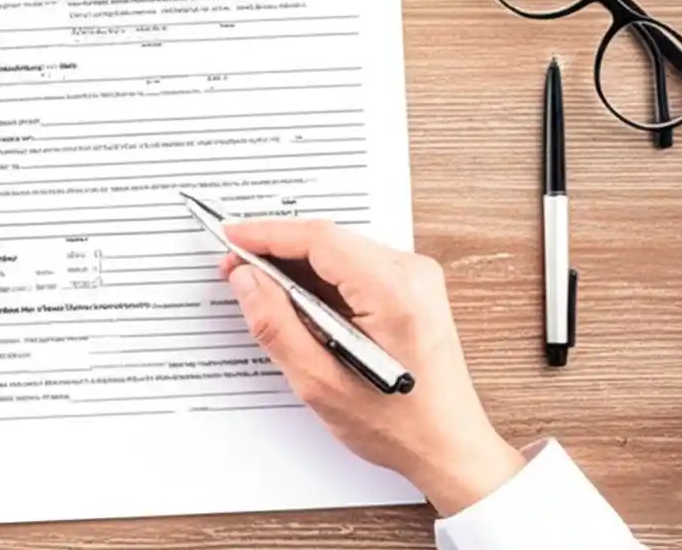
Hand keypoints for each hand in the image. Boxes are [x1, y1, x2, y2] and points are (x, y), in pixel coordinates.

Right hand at [221, 220, 524, 515]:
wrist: (449, 446)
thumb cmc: (400, 425)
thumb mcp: (321, 383)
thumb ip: (277, 326)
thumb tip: (246, 281)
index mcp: (394, 293)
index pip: (319, 240)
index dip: (267, 234)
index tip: (232, 237)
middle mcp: (411, 275)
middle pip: (328, 241)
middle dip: (276, 251)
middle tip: (235, 269)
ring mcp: (415, 279)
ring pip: (339, 252)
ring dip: (297, 266)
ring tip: (260, 289)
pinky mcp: (411, 289)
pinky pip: (354, 268)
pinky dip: (319, 279)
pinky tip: (296, 301)